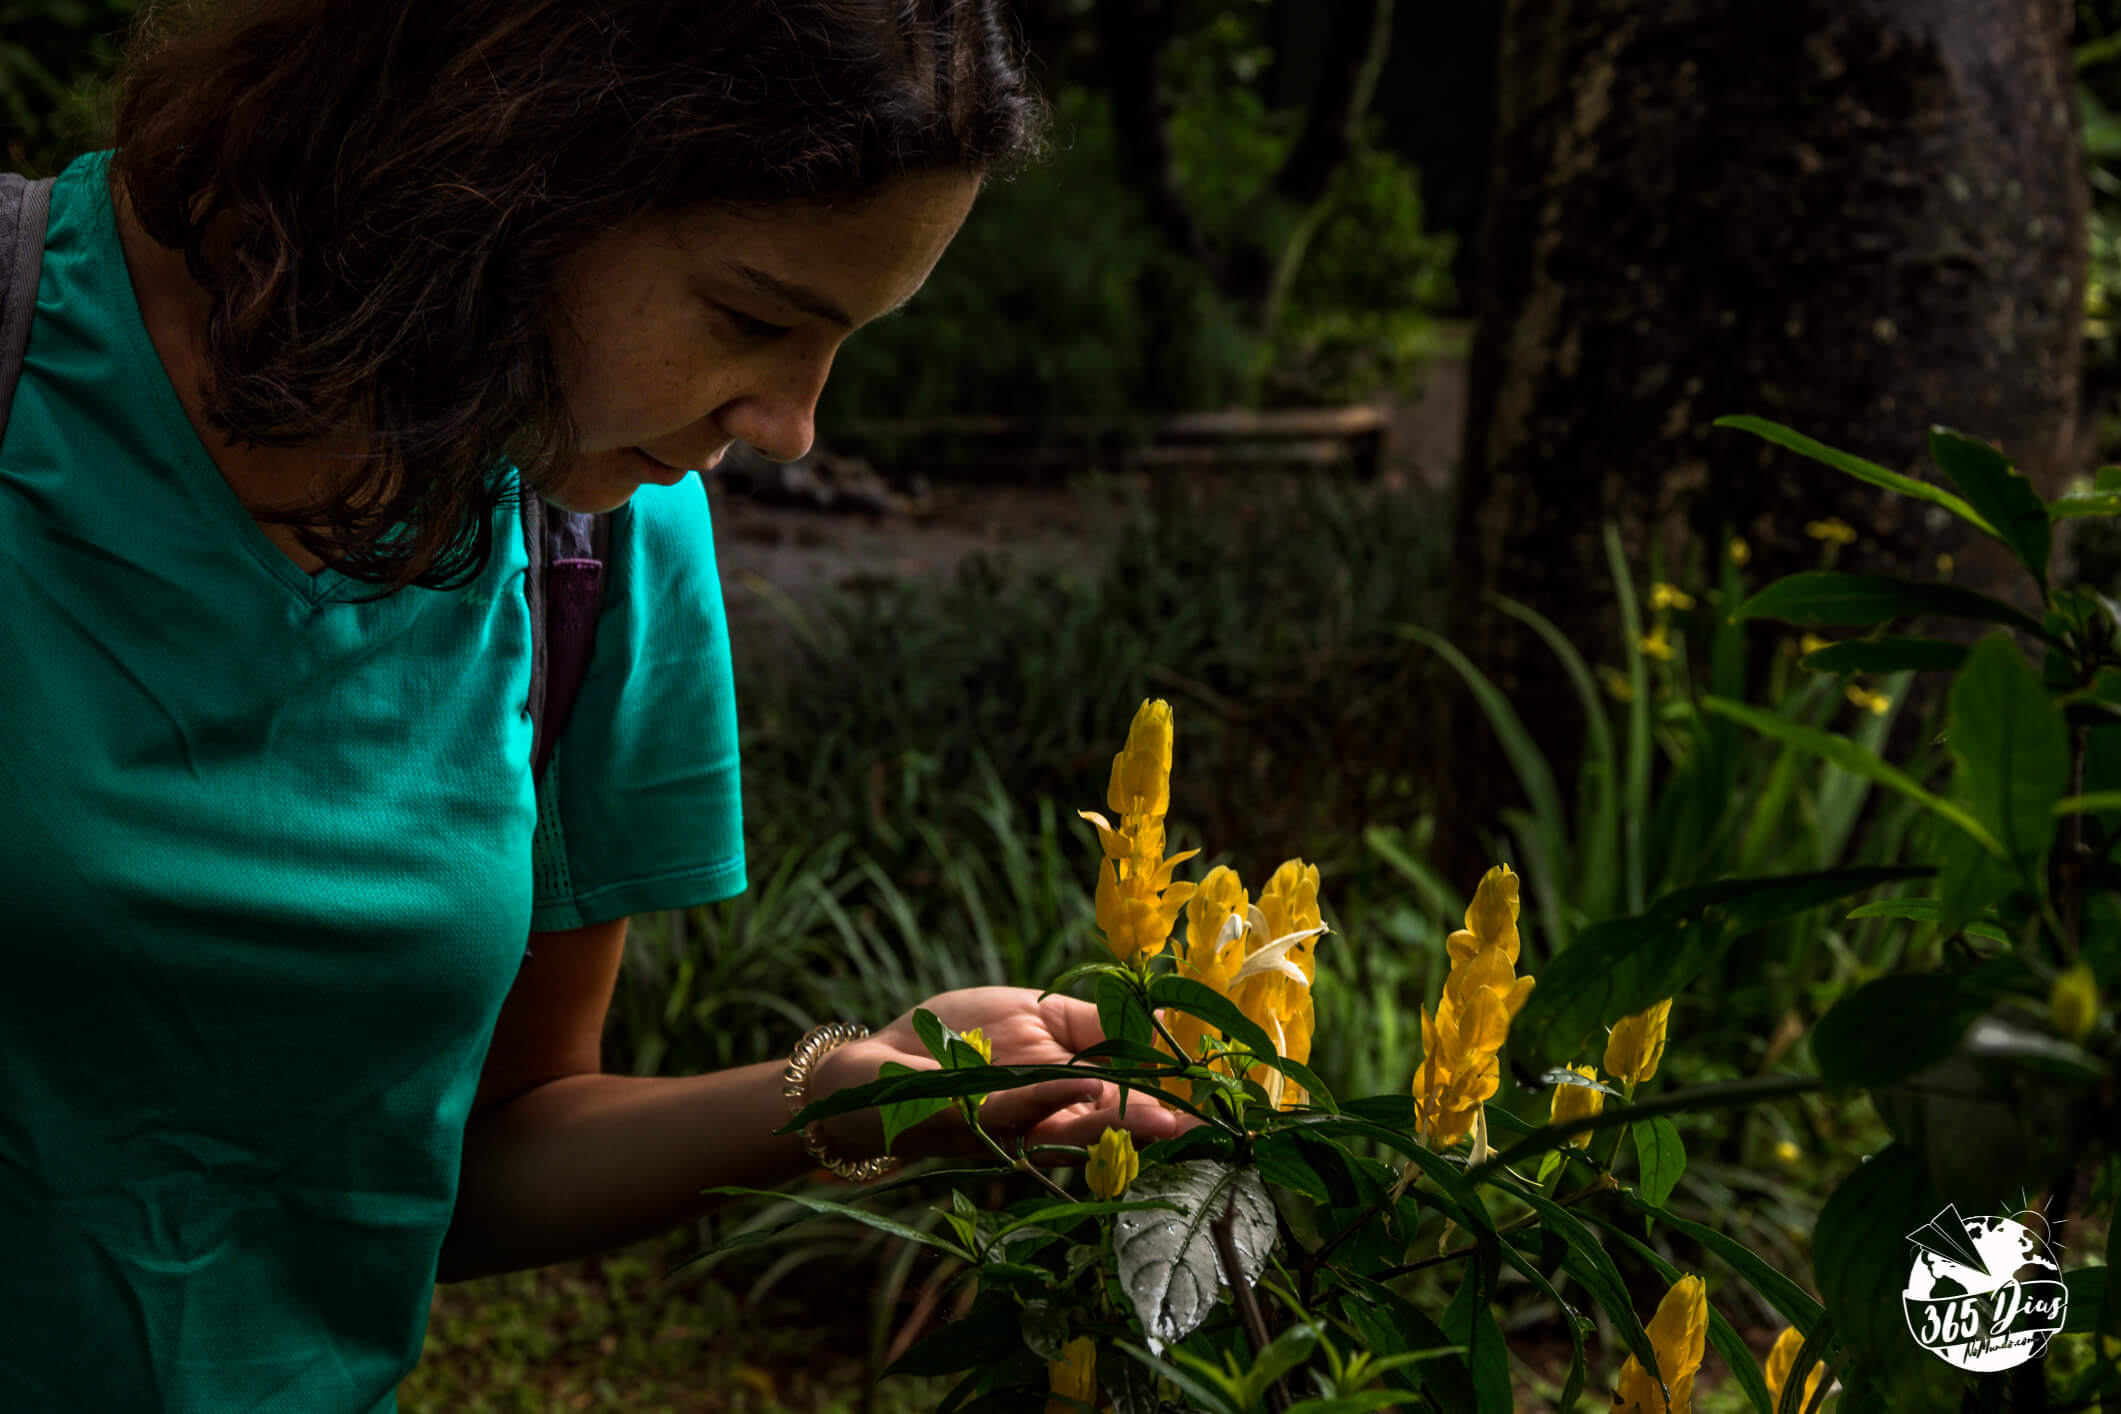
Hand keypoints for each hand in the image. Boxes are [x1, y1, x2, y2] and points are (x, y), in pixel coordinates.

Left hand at [812, 985, 1202, 1163]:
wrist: (866, 1072)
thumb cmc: (949, 1041)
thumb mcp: (1030, 1016)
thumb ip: (1088, 1023)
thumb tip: (1153, 1024)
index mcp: (1060, 1089)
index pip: (1124, 1095)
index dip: (1166, 1101)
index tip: (1206, 1105)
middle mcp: (1039, 1117)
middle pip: (1103, 1121)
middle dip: (1147, 1122)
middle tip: (1190, 1125)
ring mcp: (1004, 1124)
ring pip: (1066, 1127)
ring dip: (1112, 1123)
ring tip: (1161, 1119)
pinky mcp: (962, 1120)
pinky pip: (1011, 1110)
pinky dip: (1047, 1098)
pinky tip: (1081, 1089)